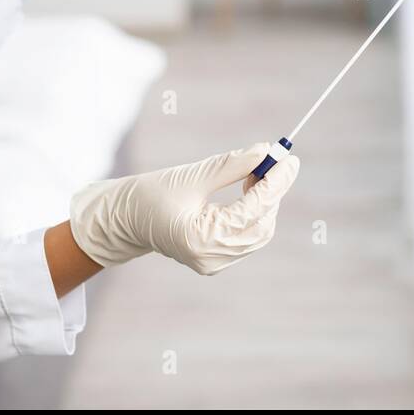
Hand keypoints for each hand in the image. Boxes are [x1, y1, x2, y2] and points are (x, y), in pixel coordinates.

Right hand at [68, 142, 299, 275]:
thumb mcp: (191, 177)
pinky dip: (255, 210)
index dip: (275, 183)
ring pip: (258, 232)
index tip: (290, 159)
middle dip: (274, 192)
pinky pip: (248, 235)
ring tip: (261, 169)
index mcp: (201, 241)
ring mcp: (215, 262)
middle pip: (262, 225)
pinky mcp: (216, 258)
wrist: (124, 220)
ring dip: (266, 200)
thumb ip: (230, 165)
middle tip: (281, 160)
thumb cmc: (150, 195)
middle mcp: (212, 258)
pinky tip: (251, 186)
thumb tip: (265, 152)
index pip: (253, 211)